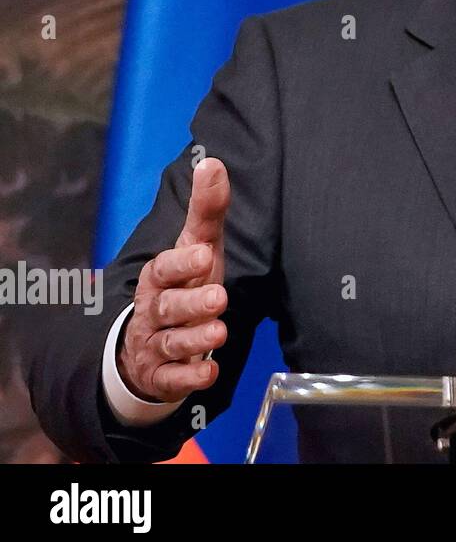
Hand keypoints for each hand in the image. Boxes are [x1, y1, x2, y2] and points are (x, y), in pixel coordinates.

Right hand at [118, 157, 229, 402]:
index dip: (181, 262)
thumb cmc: (184, 286)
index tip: (202, 254)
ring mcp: (157, 343)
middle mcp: (155, 310)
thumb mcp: (197, 248)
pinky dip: (191, 377)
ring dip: (196, 340)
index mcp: (160, 277)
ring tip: (219, 332)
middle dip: (192, 303)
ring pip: (173, 343)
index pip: (165, 268)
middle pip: (170, 307)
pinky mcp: (164, 375)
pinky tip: (208, 374)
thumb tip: (213, 162)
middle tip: (219, 298)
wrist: (150, 343)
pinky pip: (175, 379)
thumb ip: (207, 211)